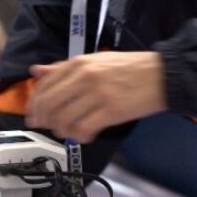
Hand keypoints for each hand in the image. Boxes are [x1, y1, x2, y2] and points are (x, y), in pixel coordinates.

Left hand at [26, 51, 167, 141]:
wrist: (162, 75)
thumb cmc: (130, 68)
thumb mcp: (94, 60)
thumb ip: (63, 68)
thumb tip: (36, 72)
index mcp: (78, 63)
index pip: (44, 85)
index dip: (34, 104)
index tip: (33, 114)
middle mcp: (84, 77)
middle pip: (49, 104)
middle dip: (43, 120)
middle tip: (45, 127)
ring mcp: (97, 94)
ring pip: (64, 119)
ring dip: (62, 130)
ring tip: (68, 132)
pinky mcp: (111, 111)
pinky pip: (83, 129)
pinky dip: (80, 136)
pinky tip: (85, 136)